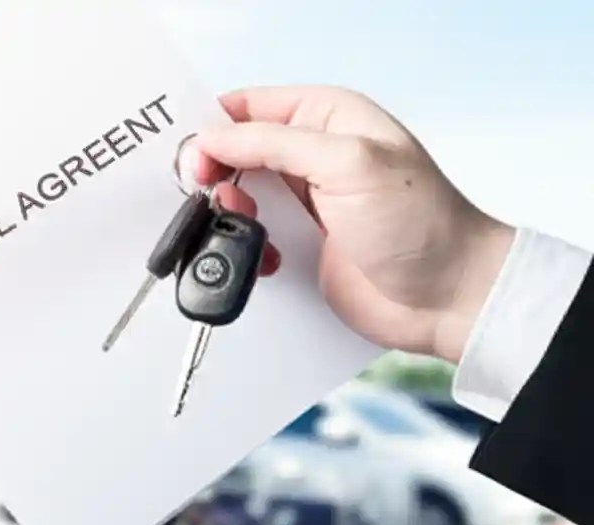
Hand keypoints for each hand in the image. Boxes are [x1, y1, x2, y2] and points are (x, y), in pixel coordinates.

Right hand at [191, 86, 514, 363]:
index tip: (197, 157)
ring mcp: (306, 202)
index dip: (215, 128)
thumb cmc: (422, 225)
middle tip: (213, 195)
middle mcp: (313, 155)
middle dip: (215, 174)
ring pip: (237, 198)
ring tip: (246, 228)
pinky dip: (243, 250)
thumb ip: (274, 144)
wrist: (447, 298)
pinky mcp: (300, 245)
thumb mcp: (347, 163)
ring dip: (230, 216)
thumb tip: (213, 139)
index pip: (249, 107)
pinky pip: (250, 241)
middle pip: (235, 152)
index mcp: (328, 117)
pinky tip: (263, 258)